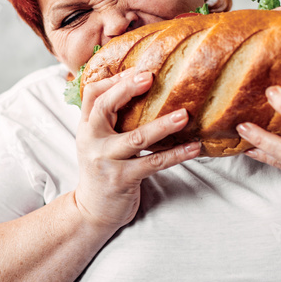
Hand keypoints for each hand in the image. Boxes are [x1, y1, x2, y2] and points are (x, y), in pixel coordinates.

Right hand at [75, 69, 199, 230]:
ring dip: (162, 125)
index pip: (93, 95)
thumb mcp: (97, 143)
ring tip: (184, 115)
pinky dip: (176, 155)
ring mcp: (106, 161)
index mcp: (87, 128)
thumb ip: (109, 120)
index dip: (114, 80)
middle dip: (127, 89)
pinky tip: (193, 148)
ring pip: (136, 138)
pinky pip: (153, 163)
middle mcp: (92, 142)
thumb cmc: (102, 171)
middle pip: (105, 107)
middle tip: (151, 76)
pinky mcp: (122, 179)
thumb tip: (135, 88)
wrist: (92, 212)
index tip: (137, 69)